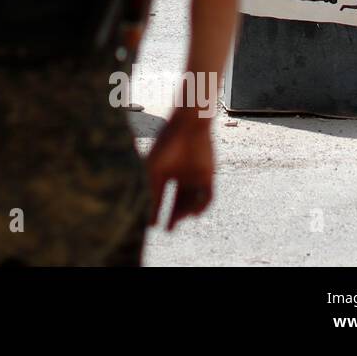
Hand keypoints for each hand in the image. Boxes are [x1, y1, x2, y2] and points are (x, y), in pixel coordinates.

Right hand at [146, 111, 214, 230]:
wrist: (187, 125)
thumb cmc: (166, 143)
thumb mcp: (154, 168)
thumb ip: (151, 189)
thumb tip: (147, 210)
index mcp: (165, 172)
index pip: (161, 196)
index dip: (156, 210)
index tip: (152, 225)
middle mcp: (180, 176)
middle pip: (178, 202)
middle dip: (173, 217)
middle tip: (168, 230)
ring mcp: (194, 176)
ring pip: (192, 201)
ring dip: (186, 212)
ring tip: (178, 219)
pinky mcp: (208, 176)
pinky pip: (207, 196)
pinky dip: (201, 206)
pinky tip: (194, 214)